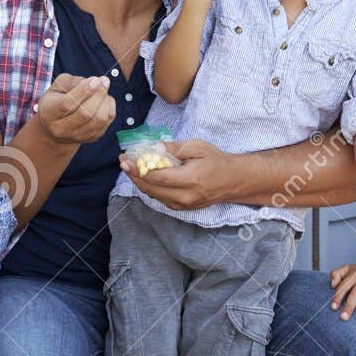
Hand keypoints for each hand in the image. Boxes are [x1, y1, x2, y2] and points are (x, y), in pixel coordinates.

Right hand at [36, 73, 116, 145]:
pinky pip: (107, 121)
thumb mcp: (56, 87)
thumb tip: (94, 82)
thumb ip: (73, 81)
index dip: (84, 90)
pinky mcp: (93, 137)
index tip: (95, 79)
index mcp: (49, 113)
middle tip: (104, 80)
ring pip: (99, 119)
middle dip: (99, 94)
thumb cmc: (56, 102)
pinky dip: (109, 106)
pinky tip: (104, 99)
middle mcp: (62, 129)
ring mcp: (78, 136)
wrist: (55, 129)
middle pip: (86, 113)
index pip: (67, 104)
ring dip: (105, 100)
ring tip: (102, 89)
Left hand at [117, 139, 233, 209]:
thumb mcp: (197, 147)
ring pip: (152, 195)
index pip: (156, 176)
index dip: (137, 168)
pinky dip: (149, 187)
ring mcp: (182, 205)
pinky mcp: (180, 208)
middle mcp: (184, 197)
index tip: (125, 158)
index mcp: (189, 180)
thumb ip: (174, 149)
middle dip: (133, 175)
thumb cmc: (216, 160)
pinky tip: (144, 176)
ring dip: (138, 181)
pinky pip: (159, 198)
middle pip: (150, 188)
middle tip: (123, 161)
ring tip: (130, 167)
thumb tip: (154, 148)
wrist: (232, 181)